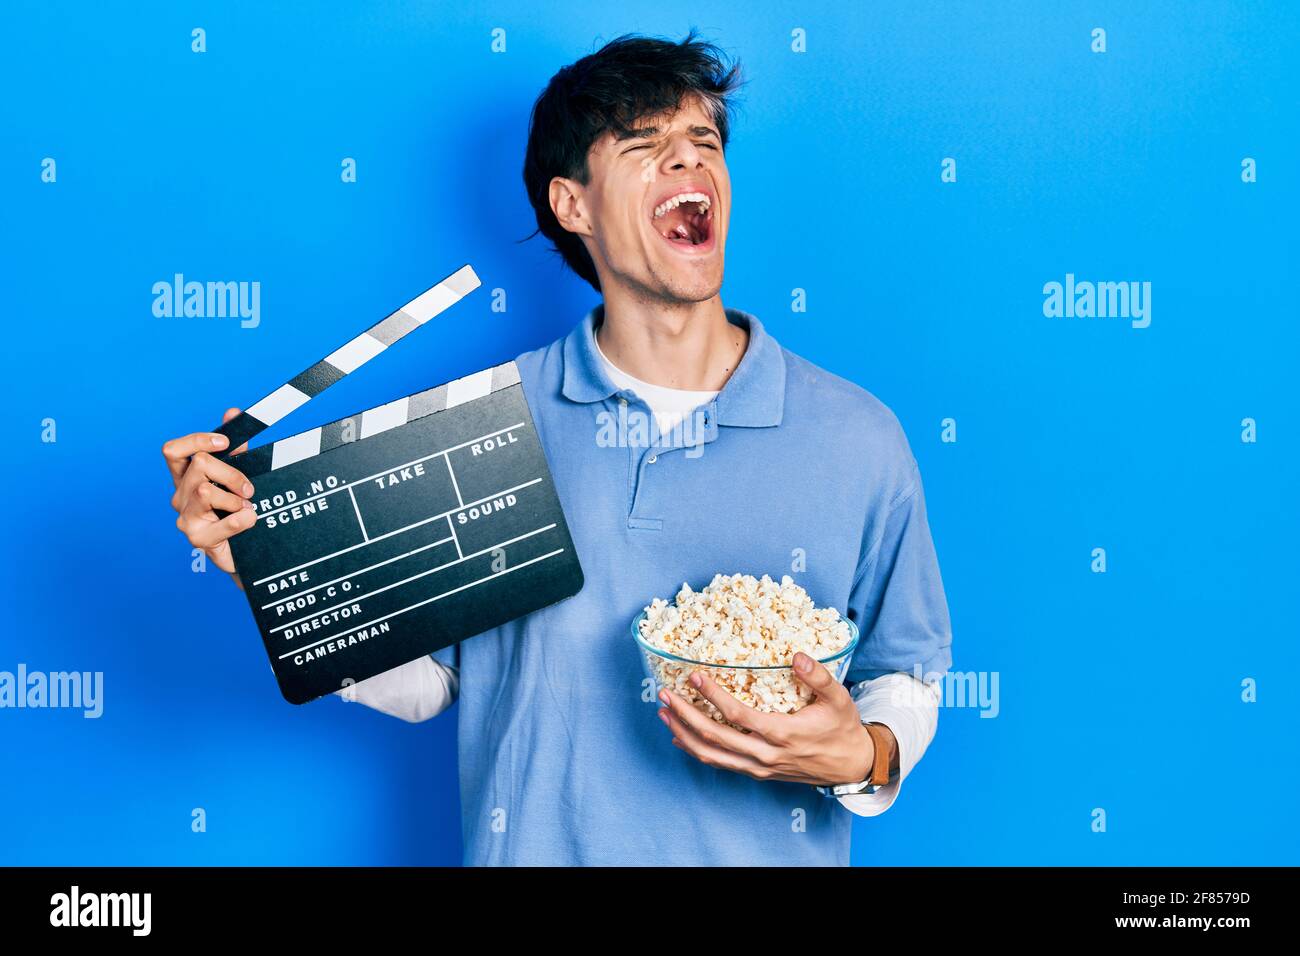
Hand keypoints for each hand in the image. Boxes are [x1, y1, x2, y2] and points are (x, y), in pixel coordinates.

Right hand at [162, 408, 256, 578]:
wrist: (247, 551)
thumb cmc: (239, 510)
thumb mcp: (238, 476)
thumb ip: (235, 448)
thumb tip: (232, 412)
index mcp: (186, 478)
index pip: (173, 451)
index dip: (197, 441)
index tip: (225, 442)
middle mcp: (180, 496)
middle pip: (200, 465)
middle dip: (232, 473)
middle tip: (248, 488)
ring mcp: (185, 518)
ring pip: (207, 491)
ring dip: (236, 499)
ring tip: (246, 507)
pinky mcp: (198, 539)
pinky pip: (225, 522)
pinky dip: (243, 519)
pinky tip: (250, 519)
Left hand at [657, 651, 877, 786]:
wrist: (851, 765)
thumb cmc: (842, 728)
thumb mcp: (838, 698)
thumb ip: (818, 677)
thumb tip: (797, 656)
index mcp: (782, 733)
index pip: (738, 715)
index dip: (713, 696)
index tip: (694, 676)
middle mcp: (765, 754)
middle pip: (715, 737)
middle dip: (685, 714)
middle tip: (665, 693)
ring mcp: (759, 767)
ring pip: (712, 755)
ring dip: (684, 734)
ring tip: (663, 713)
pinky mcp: (757, 772)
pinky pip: (720, 764)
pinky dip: (697, 750)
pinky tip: (680, 737)